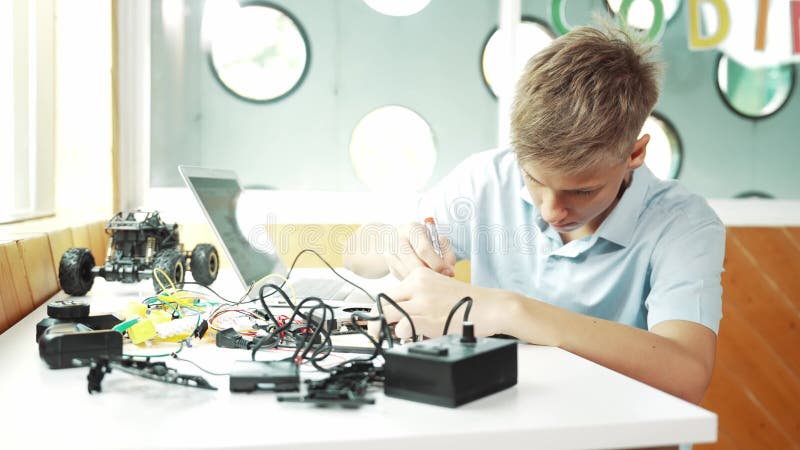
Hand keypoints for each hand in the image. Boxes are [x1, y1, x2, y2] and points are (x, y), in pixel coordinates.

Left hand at [369, 268, 502, 339]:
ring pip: (388, 314)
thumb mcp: (438, 288)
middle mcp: (418, 285)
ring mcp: (422, 302)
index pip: (388, 292)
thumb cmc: (468, 301)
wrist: (491, 306)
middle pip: (383, 303)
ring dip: (384, 329)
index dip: (380, 308)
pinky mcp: (429, 318)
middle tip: (376, 332)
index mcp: (419, 276)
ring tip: (386, 338)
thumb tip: (400, 316)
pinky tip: (409, 337)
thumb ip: (418, 296)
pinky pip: (403, 326)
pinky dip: (402, 334)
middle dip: (375, 320)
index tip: (378, 320)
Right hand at [384, 222, 456, 279]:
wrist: (394, 237)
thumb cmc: (420, 238)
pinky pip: (404, 278)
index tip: (447, 270)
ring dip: (424, 279)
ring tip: (433, 277)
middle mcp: (398, 239)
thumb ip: (445, 250)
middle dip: (431, 274)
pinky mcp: (389, 265)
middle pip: (415, 265)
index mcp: (412, 228)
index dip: (437, 263)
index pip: (424, 250)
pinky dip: (415, 281)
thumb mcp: (435, 238)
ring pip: (409, 274)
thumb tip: (449, 270)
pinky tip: (421, 276)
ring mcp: (390, 252)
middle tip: (441, 277)